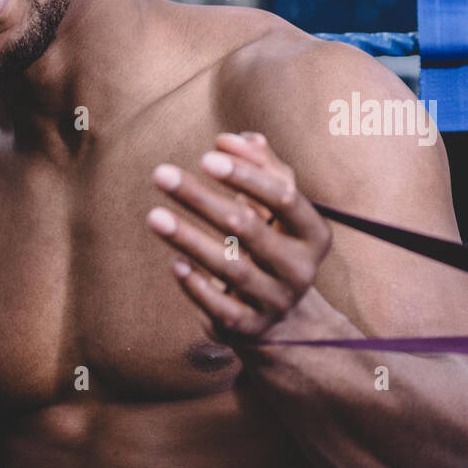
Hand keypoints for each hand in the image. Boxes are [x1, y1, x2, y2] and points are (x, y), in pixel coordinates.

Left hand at [147, 132, 332, 338]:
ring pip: (231, 268)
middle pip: (250, 229)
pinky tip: (174, 262)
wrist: (283, 315)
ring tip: (154, 215)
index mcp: (314, 234)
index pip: (284, 198)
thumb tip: (232, 139)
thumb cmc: (273, 244)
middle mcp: (301, 269)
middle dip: (202, 199)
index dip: (247, 175)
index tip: (207, 156)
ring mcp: (277, 301)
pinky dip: (196, 285)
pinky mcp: (250, 327)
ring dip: (189, 239)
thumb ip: (261, 167)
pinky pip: (220, 307)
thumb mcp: (276, 208)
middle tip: (161, 174)